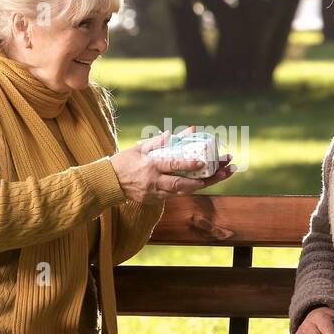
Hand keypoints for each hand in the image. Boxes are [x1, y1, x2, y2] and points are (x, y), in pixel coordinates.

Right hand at [109, 128, 235, 204]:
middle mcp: (155, 182)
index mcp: (150, 166)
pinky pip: (176, 194)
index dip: (188, 163)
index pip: (172, 165)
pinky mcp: (156, 200)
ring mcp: (156, 193)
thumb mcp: (139, 148)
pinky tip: (205, 181)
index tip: (203, 160)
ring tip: (221, 176)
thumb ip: (158, 141)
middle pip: (183, 183)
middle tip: (223, 171)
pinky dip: (190, 188)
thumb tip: (175, 132)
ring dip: (203, 184)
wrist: (110, 183)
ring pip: (183, 191)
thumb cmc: (125, 161)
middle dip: (206, 178)